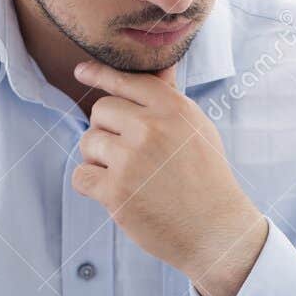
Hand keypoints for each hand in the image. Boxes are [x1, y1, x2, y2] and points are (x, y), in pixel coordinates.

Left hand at [71, 60, 268, 295]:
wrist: (215, 231)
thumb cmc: (206, 179)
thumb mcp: (197, 128)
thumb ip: (171, 99)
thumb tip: (161, 64)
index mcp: (172, 108)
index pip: (124, 80)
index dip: (99, 74)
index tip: (81, 72)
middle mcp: (151, 127)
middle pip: (100, 111)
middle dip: (106, 130)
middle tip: (126, 155)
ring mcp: (131, 159)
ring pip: (87, 142)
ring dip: (98, 159)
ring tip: (125, 176)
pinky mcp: (116, 191)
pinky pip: (80, 176)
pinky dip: (90, 185)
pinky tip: (113, 193)